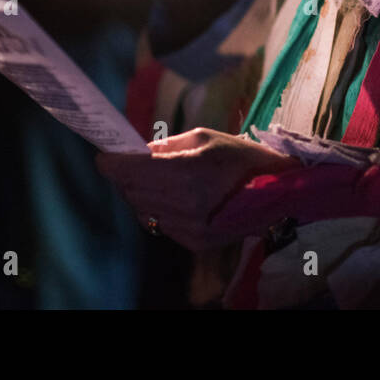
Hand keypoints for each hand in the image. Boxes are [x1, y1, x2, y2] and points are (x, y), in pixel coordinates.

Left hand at [96, 127, 301, 250]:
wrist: (275, 190)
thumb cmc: (239, 156)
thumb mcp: (203, 137)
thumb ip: (166, 146)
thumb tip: (136, 152)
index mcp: (187, 171)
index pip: (133, 170)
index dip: (112, 163)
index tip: (103, 156)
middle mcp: (185, 202)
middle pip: (132, 190)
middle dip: (126, 176)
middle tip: (128, 163)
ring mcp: (189, 226)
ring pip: (142, 209)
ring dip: (141, 193)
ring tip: (153, 180)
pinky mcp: (194, 241)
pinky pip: (159, 224)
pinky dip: (159, 210)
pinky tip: (174, 198)